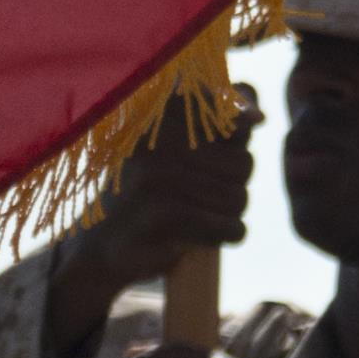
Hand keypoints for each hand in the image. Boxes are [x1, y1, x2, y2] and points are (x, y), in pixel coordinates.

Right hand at [45, 102, 258, 357]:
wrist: (99, 248)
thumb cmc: (148, 194)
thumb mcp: (178, 149)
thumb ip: (221, 122)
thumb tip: (259, 117)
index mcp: (159, 113)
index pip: (229, 109)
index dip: (238, 131)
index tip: (226, 146)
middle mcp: (159, 136)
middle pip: (244, 162)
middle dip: (231, 186)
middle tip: (196, 197)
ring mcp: (161, 175)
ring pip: (239, 198)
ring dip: (226, 216)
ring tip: (193, 217)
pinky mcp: (168, 214)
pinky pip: (231, 227)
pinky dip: (225, 237)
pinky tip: (198, 237)